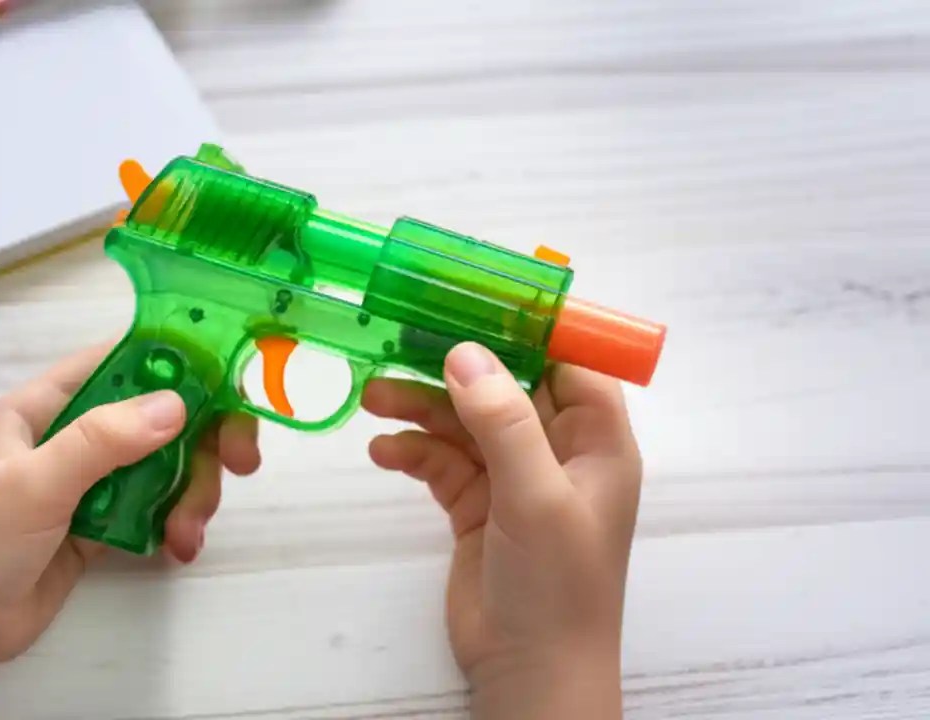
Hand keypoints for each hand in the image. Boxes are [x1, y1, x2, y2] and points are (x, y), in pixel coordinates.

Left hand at [0, 341, 260, 668]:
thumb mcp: (35, 482)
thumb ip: (103, 441)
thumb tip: (177, 405)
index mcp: (43, 405)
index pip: (119, 361)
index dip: (177, 363)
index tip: (228, 384)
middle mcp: (70, 434)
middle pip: (157, 415)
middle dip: (202, 438)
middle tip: (241, 465)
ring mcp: (87, 480)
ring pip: (164, 463)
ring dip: (191, 491)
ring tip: (188, 532)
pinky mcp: (100, 524)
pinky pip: (154, 507)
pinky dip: (175, 521)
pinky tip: (180, 547)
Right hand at [363, 342, 640, 718]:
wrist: (529, 675)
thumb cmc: (556, 586)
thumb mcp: (536, 497)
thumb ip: (503, 422)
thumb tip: (464, 352)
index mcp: (596, 443)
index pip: (570, 362)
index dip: (530, 326)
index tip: (474, 295)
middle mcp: (557, 453)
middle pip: (505, 386)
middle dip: (455, 364)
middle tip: (400, 339)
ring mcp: (514, 481)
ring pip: (465, 422)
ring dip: (422, 407)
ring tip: (375, 398)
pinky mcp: (477, 509)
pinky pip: (442, 462)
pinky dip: (413, 452)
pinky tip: (383, 452)